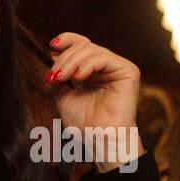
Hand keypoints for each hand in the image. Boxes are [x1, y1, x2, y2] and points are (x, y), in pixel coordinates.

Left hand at [46, 33, 140, 156]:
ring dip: (71, 62)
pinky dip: (87, 64)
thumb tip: (52, 56)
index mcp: (92, 70)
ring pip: (91, 50)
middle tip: (54, 75)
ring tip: (62, 78)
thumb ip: (59, 76)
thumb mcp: (63, 95)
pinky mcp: (128, 71)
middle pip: (83, 46)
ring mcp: (117, 68)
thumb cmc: (84, 123)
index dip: (66, 40)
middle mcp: (105, 67)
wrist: (100, 140)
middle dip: (64, 58)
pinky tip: (78, 77)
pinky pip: (104, 58)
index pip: (81, 44)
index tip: (51, 45)